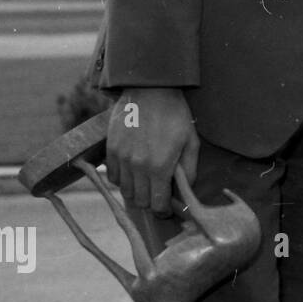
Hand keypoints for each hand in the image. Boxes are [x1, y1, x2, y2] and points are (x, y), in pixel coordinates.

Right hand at [104, 87, 199, 216]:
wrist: (150, 90)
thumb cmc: (175, 115)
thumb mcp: (191, 142)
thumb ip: (189, 170)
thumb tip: (185, 190)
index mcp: (160, 168)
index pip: (157, 205)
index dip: (163, 211)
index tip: (167, 209)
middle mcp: (137, 167)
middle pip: (140, 201)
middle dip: (150, 202)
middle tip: (158, 195)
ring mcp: (121, 159)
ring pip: (125, 191)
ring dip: (136, 191)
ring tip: (146, 183)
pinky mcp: (110, 149)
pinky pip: (113, 176)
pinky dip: (122, 179)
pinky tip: (133, 172)